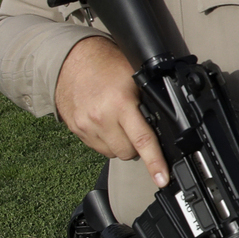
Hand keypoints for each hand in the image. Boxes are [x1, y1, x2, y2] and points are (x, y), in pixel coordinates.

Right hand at [54, 36, 168, 186]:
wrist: (70, 59)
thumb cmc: (106, 64)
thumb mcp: (135, 76)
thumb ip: (149, 100)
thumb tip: (168, 121)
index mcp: (120, 104)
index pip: (142, 140)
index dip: (155, 163)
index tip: (162, 178)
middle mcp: (101, 118)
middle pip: (128, 152)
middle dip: (138, 145)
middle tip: (138, 126)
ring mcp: (86, 127)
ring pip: (113, 153)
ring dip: (121, 144)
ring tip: (120, 122)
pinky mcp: (76, 131)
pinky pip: (98, 148)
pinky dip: (106, 141)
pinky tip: (106, 123)